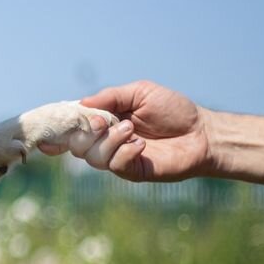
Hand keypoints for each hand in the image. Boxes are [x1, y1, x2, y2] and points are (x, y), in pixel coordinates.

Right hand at [40, 81, 212, 182]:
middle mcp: (106, 141)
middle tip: (106, 122)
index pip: (73, 127)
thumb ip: (110, 96)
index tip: (61, 124)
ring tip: (132, 130)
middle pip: (76, 145)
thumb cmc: (174, 110)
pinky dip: (123, 152)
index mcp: (104, 121)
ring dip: (109, 141)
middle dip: (86, 132)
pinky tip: (141, 145)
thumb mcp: (140, 92)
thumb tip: (81, 102)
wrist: (202, 132)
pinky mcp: (131, 171)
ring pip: (92, 157)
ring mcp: (117, 158)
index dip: (61, 128)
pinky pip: (114, 165)